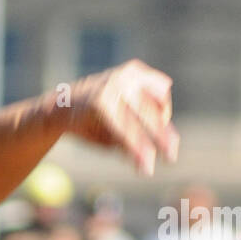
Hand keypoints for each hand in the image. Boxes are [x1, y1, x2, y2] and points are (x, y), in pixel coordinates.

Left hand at [63, 60, 179, 175]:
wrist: (69, 100)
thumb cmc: (86, 127)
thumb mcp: (100, 142)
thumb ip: (124, 147)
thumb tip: (147, 160)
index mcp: (100, 105)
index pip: (126, 131)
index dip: (139, 151)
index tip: (149, 170)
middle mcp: (114, 85)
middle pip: (147, 114)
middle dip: (161, 138)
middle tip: (171, 158)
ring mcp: (125, 74)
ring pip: (158, 99)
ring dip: (162, 120)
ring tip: (157, 136)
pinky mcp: (134, 68)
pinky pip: (160, 87)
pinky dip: (160, 103)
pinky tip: (155, 115)